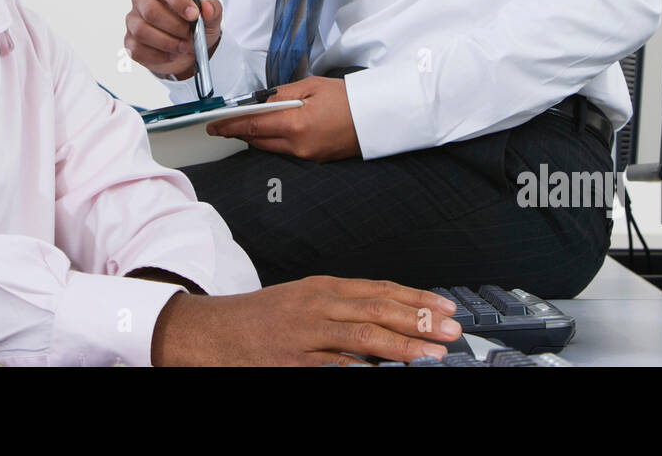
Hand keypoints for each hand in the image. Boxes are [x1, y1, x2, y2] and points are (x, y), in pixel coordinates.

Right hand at [124, 0, 221, 78]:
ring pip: (142, 31)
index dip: (180, 1)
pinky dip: (158, 56)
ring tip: (183, 47)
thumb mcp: (210, 16)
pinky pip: (138, 50)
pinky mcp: (130, 41)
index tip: (194, 15)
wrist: (187, 48)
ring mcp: (133, 20)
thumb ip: (212, 9)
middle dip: (175, 27)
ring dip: (167, 43)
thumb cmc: (194, 25)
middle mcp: (142, 0)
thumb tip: (206, 9)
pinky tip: (171, 55)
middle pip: (151, 11)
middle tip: (191, 36)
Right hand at [150, 276, 461, 365]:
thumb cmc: (260, 319)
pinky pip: (331, 367)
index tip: (446, 308)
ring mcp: (304, 334)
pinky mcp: (290, 362)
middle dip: (419, 321)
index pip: (380, 290)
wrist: (210, 332)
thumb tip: (390, 317)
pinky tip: (381, 374)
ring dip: (401, 347)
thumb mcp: (304, 300)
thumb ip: (344, 308)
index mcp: (323, 288)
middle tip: (451, 330)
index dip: (416, 299)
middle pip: (377, 309)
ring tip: (431, 356)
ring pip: (361, 337)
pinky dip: (358, 371)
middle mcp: (317, 305)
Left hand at [207, 76, 359, 161]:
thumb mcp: (312, 86)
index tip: (214, 126)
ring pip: (270, 148)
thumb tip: (262, 103)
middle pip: (258, 141)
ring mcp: (307, 156)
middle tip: (225, 123)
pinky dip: (274, 141)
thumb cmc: (347, 98)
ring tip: (247, 124)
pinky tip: (272, 130)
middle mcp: (299, 146)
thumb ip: (282, 95)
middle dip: (240, 132)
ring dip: (257, 136)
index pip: (253, 127)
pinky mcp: (314, 159)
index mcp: (296, 125)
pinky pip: (285, 151)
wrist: (376, 117)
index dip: (230, 127)